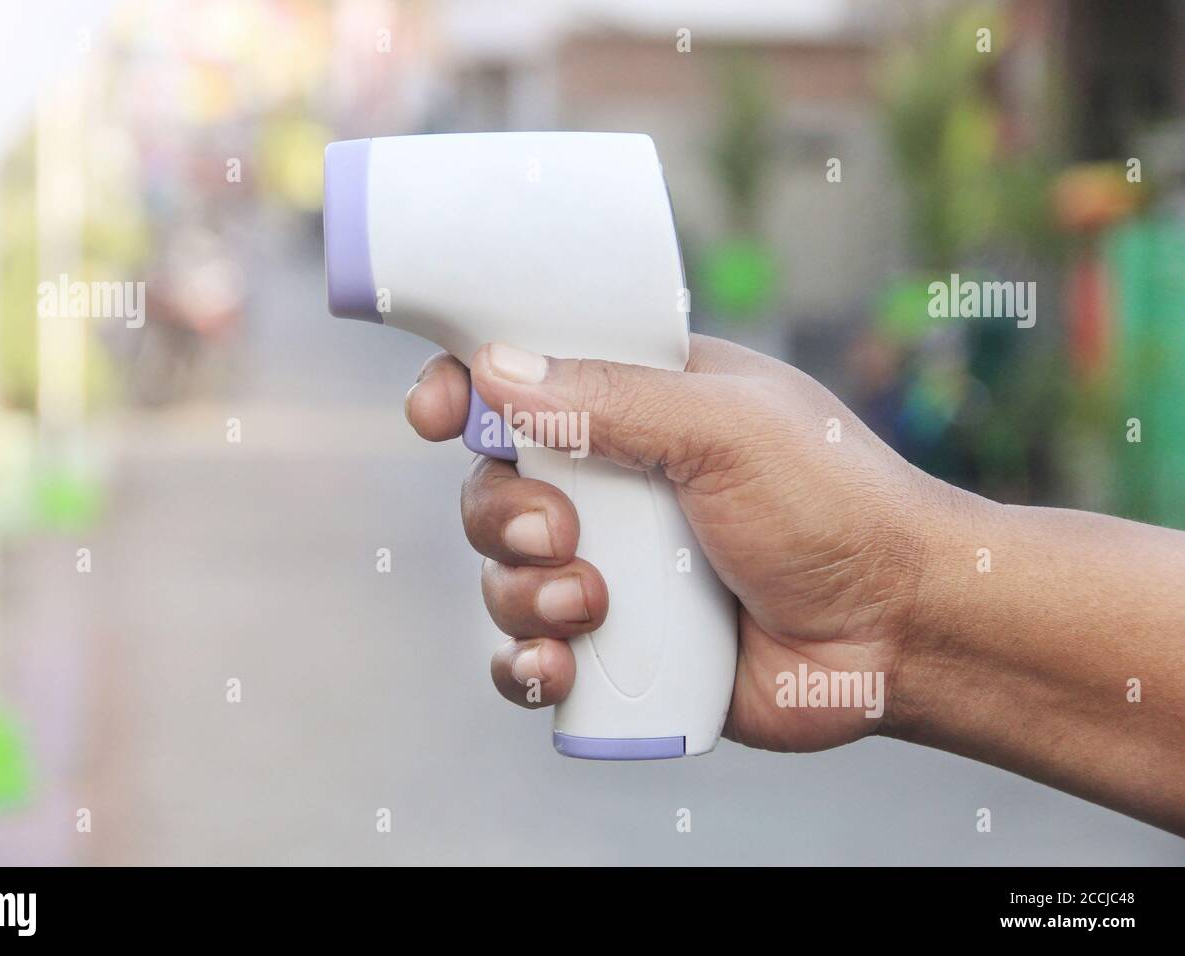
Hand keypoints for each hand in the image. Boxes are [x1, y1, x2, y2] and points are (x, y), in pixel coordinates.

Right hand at [405, 335, 954, 752]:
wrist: (901, 630)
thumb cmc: (837, 505)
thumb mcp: (726, 429)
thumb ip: (611, 398)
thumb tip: (492, 371)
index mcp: (639, 405)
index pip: (523, 380)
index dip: (465, 392)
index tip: (437, 413)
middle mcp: (616, 484)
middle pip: (493, 485)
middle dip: (500, 514)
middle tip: (558, 534)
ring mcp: (614, 567)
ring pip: (501, 575)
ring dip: (519, 594)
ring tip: (591, 606)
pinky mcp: (618, 648)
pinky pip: (529, 656)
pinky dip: (523, 665)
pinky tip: (553, 669)